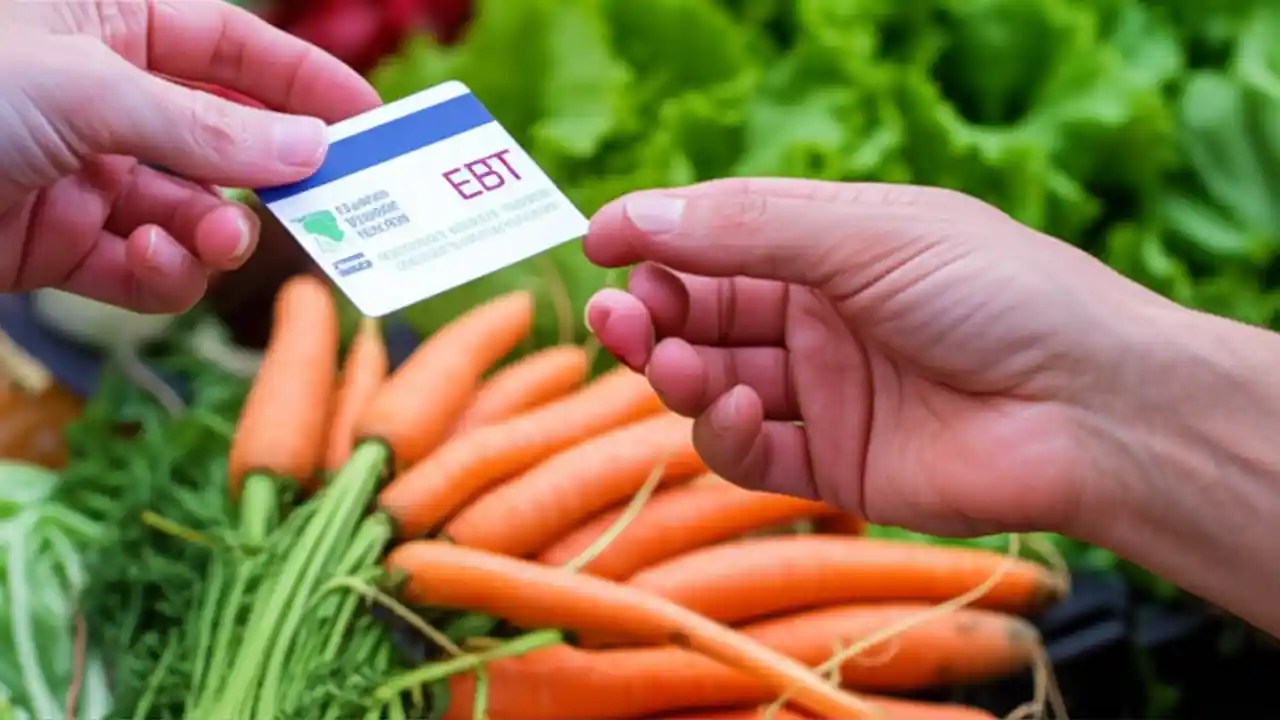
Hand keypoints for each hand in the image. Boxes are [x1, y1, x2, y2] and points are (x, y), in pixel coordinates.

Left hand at [0, 1, 380, 312]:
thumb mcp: (87, 89)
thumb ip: (207, 127)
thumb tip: (311, 147)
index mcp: (103, 23)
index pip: (226, 45)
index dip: (299, 78)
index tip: (366, 117)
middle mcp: (102, 99)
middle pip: (224, 141)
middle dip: (270, 176)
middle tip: (328, 202)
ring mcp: (83, 176)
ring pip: (192, 215)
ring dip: (217, 236)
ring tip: (220, 243)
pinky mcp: (61, 246)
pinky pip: (143, 269)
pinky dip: (160, 272)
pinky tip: (146, 255)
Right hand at [583, 178, 1182, 537]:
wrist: (1091, 408)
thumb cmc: (998, 293)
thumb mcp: (865, 235)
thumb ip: (745, 228)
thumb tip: (632, 216)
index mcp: (832, 246)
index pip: (719, 237)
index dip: (656, 239)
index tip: (598, 244)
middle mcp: (821, 317)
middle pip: (705, 312)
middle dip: (652, 313)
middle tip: (618, 318)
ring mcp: (825, 392)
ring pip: (715, 381)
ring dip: (679, 371)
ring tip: (674, 363)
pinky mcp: (833, 463)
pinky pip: (749, 451)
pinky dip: (723, 433)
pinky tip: (733, 410)